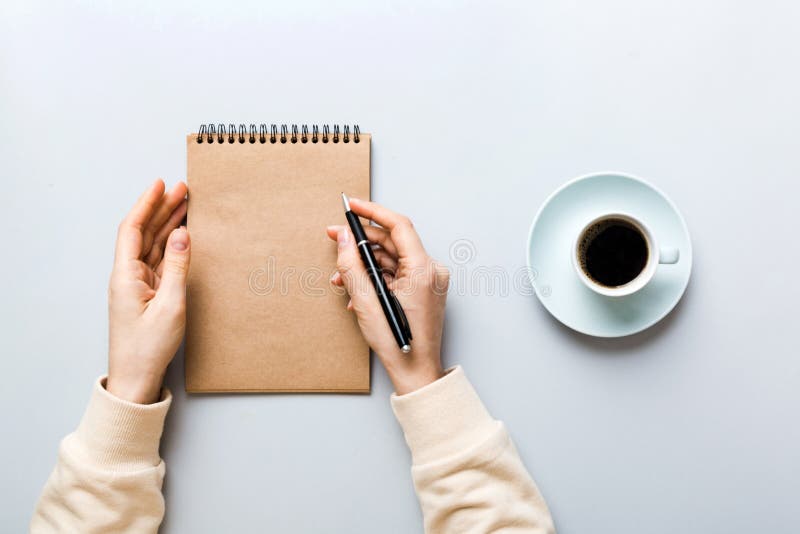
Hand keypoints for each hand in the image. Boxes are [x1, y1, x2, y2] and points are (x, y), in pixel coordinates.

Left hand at [107, 179, 189, 403]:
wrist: (136, 379)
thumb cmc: (148, 348)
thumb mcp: (171, 306)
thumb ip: (178, 267)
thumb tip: (183, 235)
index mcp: (125, 275)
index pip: (132, 228)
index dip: (146, 204)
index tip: (160, 184)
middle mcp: (127, 276)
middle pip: (142, 233)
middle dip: (161, 209)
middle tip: (182, 189)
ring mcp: (136, 285)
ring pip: (151, 245)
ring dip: (167, 225)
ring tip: (185, 205)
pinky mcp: (146, 295)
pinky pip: (158, 261)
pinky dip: (171, 246)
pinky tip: (182, 236)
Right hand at [327, 199, 448, 394]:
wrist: (416, 373)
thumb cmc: (398, 344)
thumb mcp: (365, 302)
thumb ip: (351, 265)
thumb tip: (342, 237)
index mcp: (423, 270)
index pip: (398, 226)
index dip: (373, 212)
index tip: (352, 206)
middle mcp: (431, 271)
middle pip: (393, 242)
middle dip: (361, 241)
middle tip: (334, 235)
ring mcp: (428, 282)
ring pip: (391, 260)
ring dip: (364, 264)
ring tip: (340, 277)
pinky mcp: (423, 292)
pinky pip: (396, 274)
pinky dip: (375, 278)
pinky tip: (356, 290)